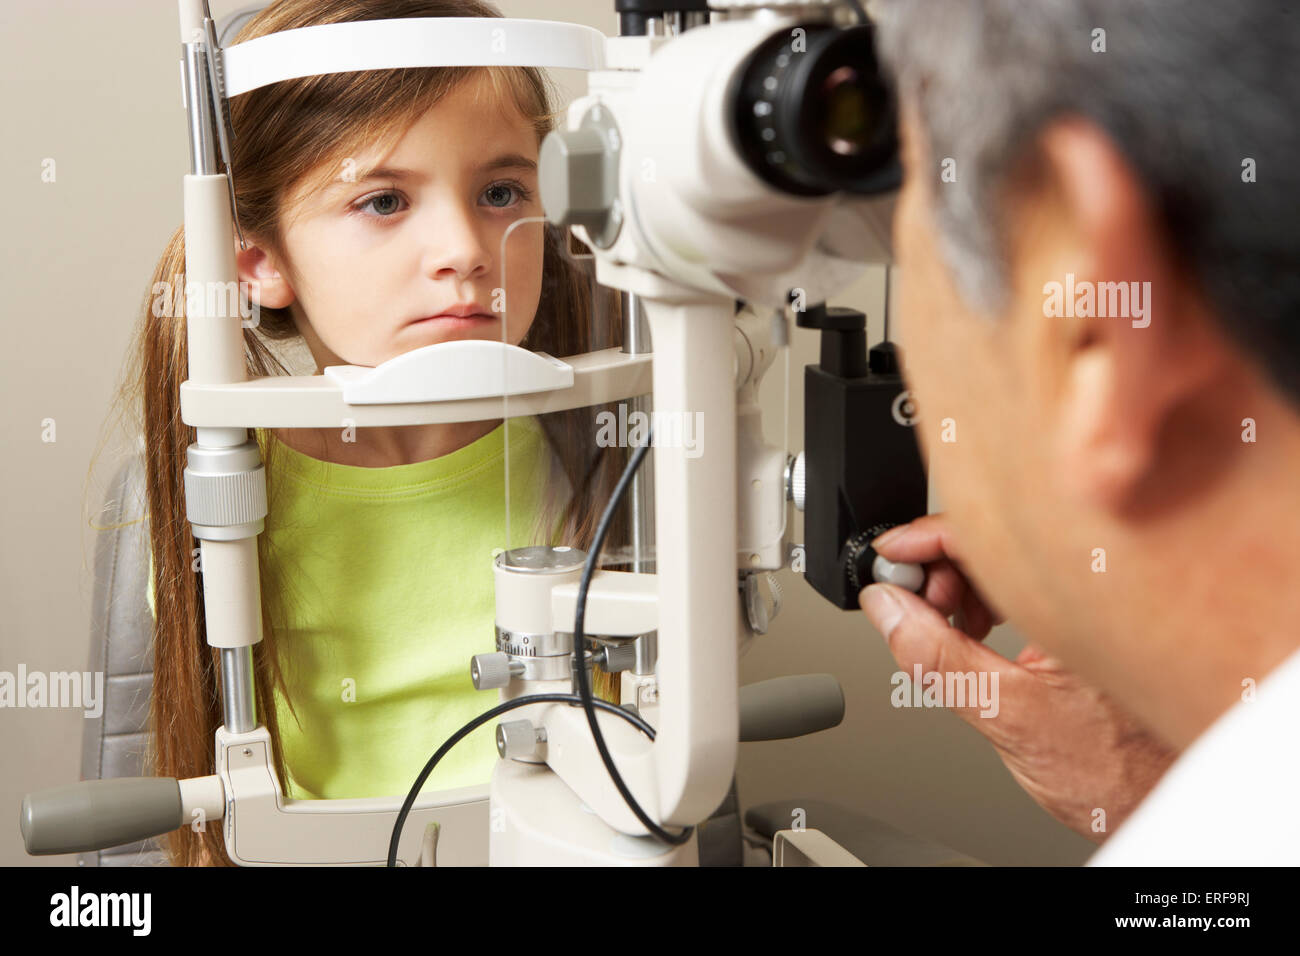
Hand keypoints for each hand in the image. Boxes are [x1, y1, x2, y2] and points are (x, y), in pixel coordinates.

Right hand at [858, 513, 1178, 843]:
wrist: (1171, 802)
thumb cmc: (1125, 769)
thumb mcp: (1009, 713)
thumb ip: (937, 657)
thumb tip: (888, 609)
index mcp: (1085, 591)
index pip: (985, 533)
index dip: (924, 539)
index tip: (888, 558)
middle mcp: (1096, 583)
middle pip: (992, 541)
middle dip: (939, 571)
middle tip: (914, 608)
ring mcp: (1094, 597)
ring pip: (1005, 562)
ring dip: (960, 589)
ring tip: (948, 629)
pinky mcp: (1089, 612)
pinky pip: (1025, 582)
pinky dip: (987, 601)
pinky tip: (978, 630)